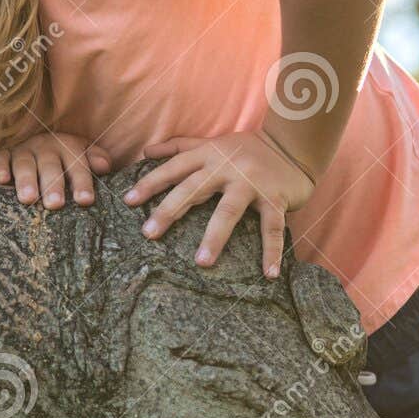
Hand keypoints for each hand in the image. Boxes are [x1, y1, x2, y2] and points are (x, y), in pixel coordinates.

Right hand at [0, 131, 116, 209]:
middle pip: (49, 165)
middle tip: (55, 205)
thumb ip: (95, 159)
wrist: (35, 143)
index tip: (85, 201)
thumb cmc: (64, 159)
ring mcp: (23, 150)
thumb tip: (104, 166)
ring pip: (24, 163)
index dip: (81, 182)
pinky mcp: (3, 154)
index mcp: (68, 147)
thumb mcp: (83, 155)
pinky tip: (1, 180)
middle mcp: (45, 147)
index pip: (77, 164)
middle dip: (52, 185)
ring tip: (28, 199)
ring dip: (26, 180)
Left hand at [120, 127, 315, 277]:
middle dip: (169, 211)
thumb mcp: (210, 143)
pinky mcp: (275, 197)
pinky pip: (272, 227)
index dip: (149, 183)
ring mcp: (250, 183)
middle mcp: (225, 167)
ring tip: (201, 262)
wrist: (291, 144)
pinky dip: (272, 251)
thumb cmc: (244, 148)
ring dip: (214, 237)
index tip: (127, 201)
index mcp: (207, 155)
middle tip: (149, 234)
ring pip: (228, 211)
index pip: (172, 169)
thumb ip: (178, 147)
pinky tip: (269, 274)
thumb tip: (146, 151)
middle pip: (192, 190)